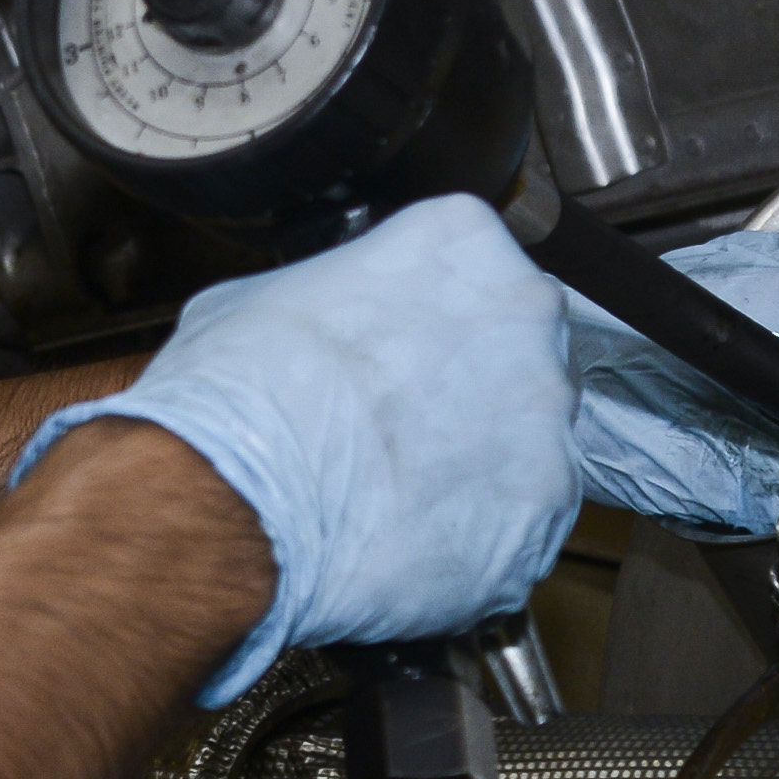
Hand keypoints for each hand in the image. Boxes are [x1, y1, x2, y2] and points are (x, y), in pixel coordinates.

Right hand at [17, 197, 578, 704]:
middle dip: (470, 386)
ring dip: (476, 464)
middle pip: (517, 347)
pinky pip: (523, 521)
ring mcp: (545, 417)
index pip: (471, 261)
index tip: (397, 346)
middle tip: (397, 423)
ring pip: (528, 439)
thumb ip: (334, 297)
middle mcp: (525, 315)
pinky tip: (410, 539)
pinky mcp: (544, 510)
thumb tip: (331, 318)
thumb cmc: (234, 392)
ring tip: (396, 493)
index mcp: (459, 239)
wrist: (233, 500)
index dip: (427, 314)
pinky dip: (478, 537)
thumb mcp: (258, 296)